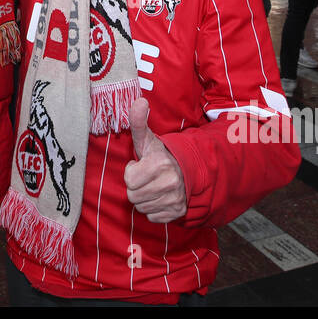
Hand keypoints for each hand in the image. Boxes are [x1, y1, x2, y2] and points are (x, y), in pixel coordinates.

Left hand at [124, 98, 186, 222]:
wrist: (188, 172)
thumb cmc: (161, 156)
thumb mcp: (148, 139)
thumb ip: (139, 122)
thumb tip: (139, 101)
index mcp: (160, 164)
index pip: (129, 180)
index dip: (132, 172)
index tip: (141, 166)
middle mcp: (169, 183)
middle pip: (133, 196)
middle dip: (137, 187)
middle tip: (147, 177)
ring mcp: (174, 200)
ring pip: (142, 207)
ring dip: (144, 198)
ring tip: (154, 186)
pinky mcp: (177, 213)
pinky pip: (152, 217)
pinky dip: (154, 209)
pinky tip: (160, 197)